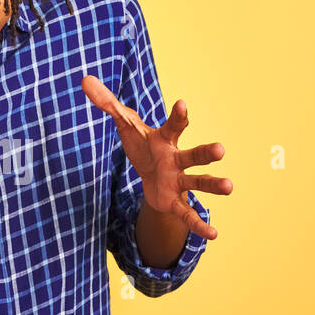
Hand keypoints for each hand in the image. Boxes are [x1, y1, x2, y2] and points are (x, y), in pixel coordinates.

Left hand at [81, 74, 231, 238]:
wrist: (151, 176)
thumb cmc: (143, 146)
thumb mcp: (124, 126)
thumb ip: (108, 104)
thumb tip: (85, 79)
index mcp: (165, 139)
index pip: (173, 125)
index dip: (177, 116)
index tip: (182, 104)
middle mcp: (177, 159)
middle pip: (193, 154)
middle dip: (206, 152)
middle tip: (221, 149)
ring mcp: (179, 181)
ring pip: (197, 182)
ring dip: (213, 184)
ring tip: (229, 186)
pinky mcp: (175, 202)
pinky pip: (188, 214)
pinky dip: (199, 224)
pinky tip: (213, 235)